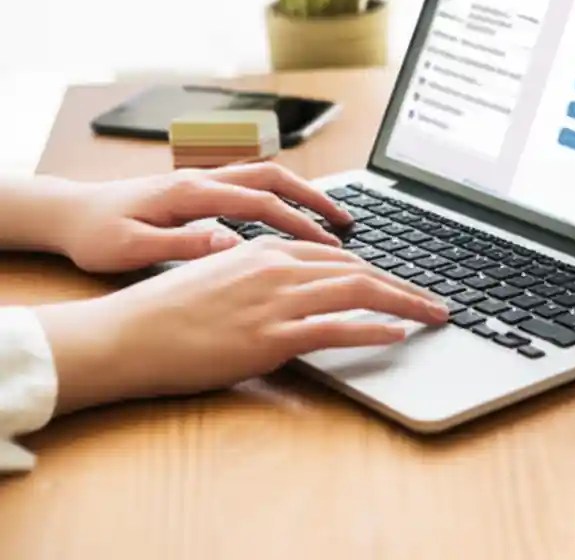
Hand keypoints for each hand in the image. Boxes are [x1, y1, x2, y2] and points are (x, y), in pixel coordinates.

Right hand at [34, 237, 447, 413]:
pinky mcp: (269, 337)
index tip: (405, 284)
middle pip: (360, 269)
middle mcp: (276, 267)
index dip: (380, 270)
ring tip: (433, 316)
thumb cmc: (167, 313)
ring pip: (358, 291)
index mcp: (265, 249)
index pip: (340, 255)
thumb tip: (299, 287)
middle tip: (437, 302)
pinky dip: (373, 329)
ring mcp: (274, 301)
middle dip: (405, 285)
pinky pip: (335, 328)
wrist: (124, 336)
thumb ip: (264, 277)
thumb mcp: (221, 279)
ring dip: (405, 303)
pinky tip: (398, 333)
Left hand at [47, 163, 352, 271]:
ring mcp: (202, 178)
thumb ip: (183, 244)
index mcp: (191, 193)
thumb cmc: (95, 235)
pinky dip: (280, 195)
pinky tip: (292, 217)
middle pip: (274, 177)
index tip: (331, 244)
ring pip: (266, 175)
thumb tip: (231, 242)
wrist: (67, 212)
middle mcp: (202, 178)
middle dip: (316, 198)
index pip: (260, 202)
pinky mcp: (199, 187)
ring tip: (332, 218)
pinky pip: (251, 183)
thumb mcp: (133, 248)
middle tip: (348, 222)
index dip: (299, 223)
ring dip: (302, 193)